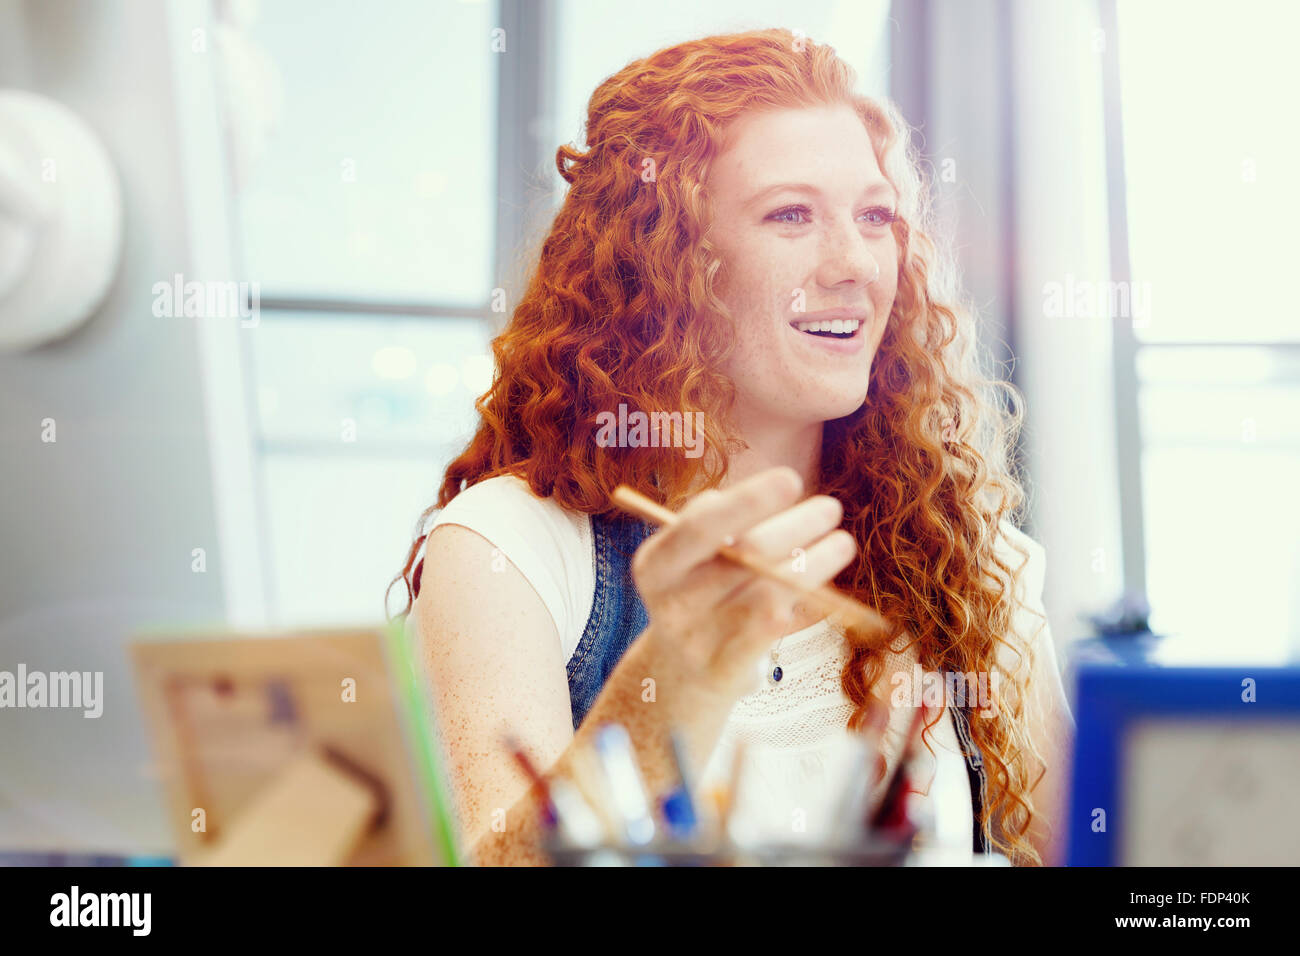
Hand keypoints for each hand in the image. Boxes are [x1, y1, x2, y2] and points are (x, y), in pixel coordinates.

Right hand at [630, 466, 857, 700]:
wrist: (680, 670)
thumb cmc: (699, 589)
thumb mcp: (692, 554)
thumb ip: (719, 521)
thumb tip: (774, 492)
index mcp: (656, 563)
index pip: (701, 526)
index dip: (748, 501)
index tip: (792, 479)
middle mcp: (672, 602)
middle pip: (745, 555)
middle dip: (796, 526)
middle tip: (831, 508)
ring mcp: (697, 640)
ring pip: (769, 593)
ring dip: (814, 563)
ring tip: (842, 543)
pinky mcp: (725, 670)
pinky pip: (773, 632)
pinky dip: (804, 605)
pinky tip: (828, 589)